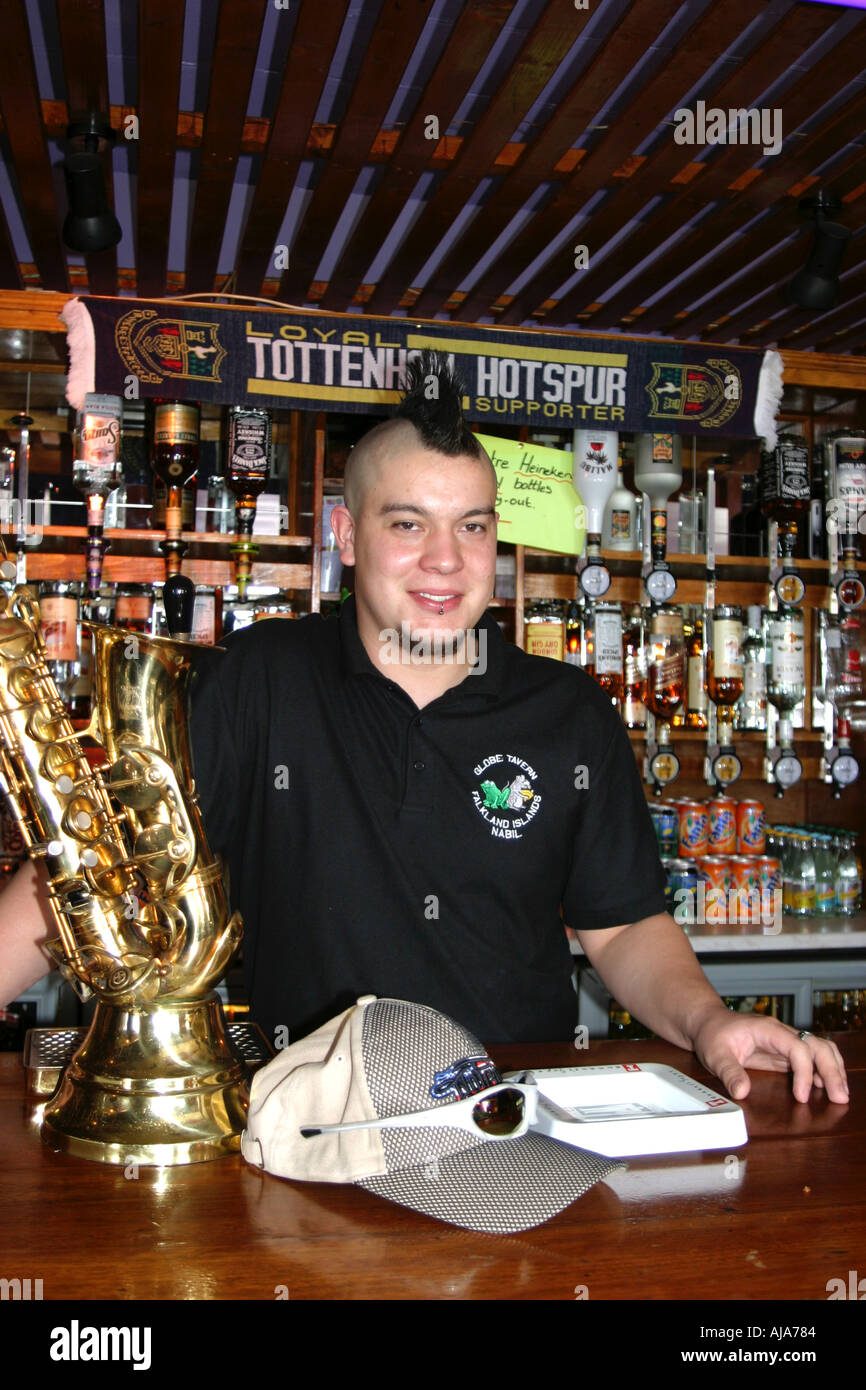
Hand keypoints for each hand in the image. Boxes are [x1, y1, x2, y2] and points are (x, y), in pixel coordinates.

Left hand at [691, 1009, 849, 1103]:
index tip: (801, 1096)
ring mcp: (785, 1042)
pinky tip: (825, 1088)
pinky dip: (823, 1071)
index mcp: (768, 1029)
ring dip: (833, 1069)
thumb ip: (729, 1072)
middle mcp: (782, 1033)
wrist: (709, 1022)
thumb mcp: (715, 1054)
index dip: (804, 1071)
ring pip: (820, 1049)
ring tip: (840, 1093)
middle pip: (817, 1046)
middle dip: (832, 1070)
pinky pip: (810, 1059)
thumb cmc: (713, 1034)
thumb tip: (742, 1092)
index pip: (797, 1047)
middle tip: (840, 1097)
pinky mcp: (784, 1052)